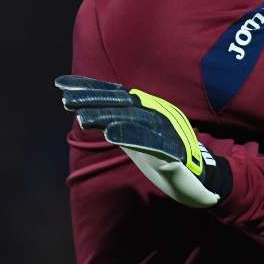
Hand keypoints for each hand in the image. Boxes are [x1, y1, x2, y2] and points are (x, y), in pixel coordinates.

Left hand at [57, 75, 230, 207]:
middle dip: (93, 100)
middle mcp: (158, 114)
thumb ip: (120, 123)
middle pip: (122, 103)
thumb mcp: (138, 137)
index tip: (61, 84)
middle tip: (65, 100)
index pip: (115, 94)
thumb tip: (87, 113)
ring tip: (83, 119)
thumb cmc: (167, 156)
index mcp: (148, 109)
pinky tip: (112, 135)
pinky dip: (132, 136)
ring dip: (108, 117)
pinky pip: (152, 142)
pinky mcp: (175, 152)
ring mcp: (168, 131)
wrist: (202, 179)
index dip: (90, 88)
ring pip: (134, 120)